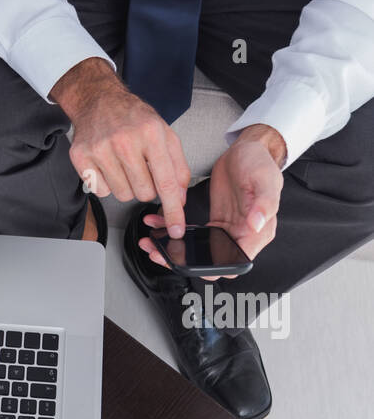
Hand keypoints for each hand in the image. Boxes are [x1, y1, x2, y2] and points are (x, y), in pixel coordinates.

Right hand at [57, 59, 190, 234]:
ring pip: (122, 195)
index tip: (176, 229)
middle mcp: (124, 141)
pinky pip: (101, 191)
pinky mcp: (81, 157)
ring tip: (123, 164)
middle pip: (143, 193)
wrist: (98, 100)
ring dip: (126, 185)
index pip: (166, 182)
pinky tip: (107, 164)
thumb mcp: (165, 133)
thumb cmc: (133, 117)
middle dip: (146, 187)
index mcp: (151, 133)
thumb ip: (178, 166)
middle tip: (140, 168)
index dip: (174, 210)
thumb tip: (180, 198)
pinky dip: (106, 183)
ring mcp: (100, 149)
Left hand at [139, 126, 284, 277]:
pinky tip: (159, 223)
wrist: (248, 150)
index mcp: (258, 232)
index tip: (192, 264)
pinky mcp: (216, 220)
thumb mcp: (265, 180)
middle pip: (213, 260)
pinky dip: (175, 229)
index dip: (214, 268)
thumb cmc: (260, 163)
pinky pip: (195, 232)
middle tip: (162, 254)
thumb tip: (257, 224)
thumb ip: (264, 204)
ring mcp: (227, 228)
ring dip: (176, 248)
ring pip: (200, 249)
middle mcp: (242, 234)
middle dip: (186, 260)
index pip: (236, 261)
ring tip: (154, 243)